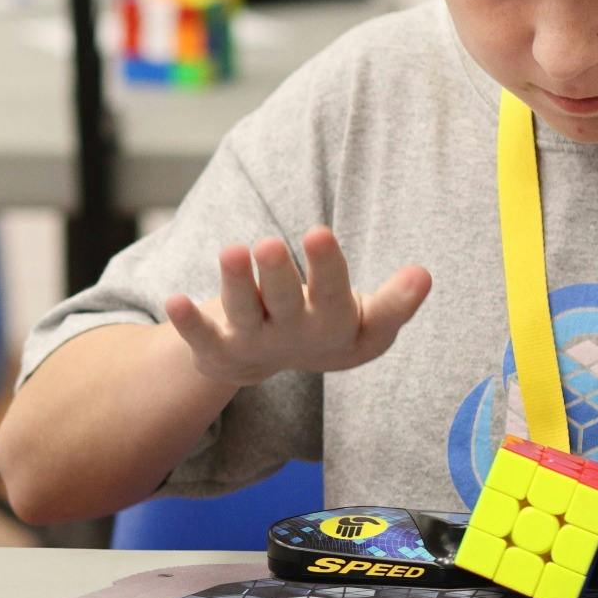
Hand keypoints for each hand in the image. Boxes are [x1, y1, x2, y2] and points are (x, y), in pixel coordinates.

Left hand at [162, 226, 431, 387]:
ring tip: (232, 251)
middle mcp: (290, 334)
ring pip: (243, 313)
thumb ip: (397, 302)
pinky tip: (173, 302)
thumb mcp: (369, 323)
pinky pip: (200, 337)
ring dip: (235, 286)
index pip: (332, 295)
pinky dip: (187, 324)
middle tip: (267, 243)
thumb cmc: (329, 326)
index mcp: (331, 325)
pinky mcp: (217, 347)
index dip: (326, 267)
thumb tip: (423, 275)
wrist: (271, 365)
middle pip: (284, 303)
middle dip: (277, 275)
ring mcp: (252, 341)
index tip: (317, 233)